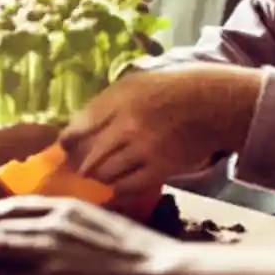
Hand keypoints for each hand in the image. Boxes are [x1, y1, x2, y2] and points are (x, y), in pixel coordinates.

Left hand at [0, 196, 180, 274]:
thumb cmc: (144, 249)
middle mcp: (56, 222)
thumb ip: (82, 222)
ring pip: (2, 245)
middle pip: (4, 222)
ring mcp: (53, 250)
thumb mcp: (108, 223)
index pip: (21, 205)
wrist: (161, 270)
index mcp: (71, 207)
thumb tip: (70, 225)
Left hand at [59, 65, 260, 197]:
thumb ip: (103, 105)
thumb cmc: (167, 91)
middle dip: (80, 166)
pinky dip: (116, 191)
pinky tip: (116, 187)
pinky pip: (127, 187)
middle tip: (79, 170)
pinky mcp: (161, 168)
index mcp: (117, 101)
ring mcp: (144, 149)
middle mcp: (127, 125)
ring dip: (97, 179)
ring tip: (98, 177)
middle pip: (88, 157)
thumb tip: (73, 132)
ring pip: (104, 174)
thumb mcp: (132, 84)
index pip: (77, 130)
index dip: (67, 144)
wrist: (209, 103)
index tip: (65, 149)